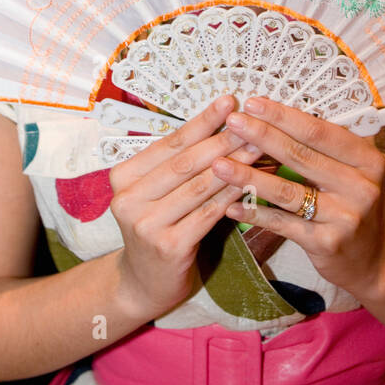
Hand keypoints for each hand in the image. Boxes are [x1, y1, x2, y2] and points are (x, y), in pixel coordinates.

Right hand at [108, 94, 262, 322]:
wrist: (144, 283)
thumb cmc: (159, 228)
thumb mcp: (158, 193)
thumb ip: (179, 164)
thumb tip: (222, 124)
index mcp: (123, 176)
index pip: (170, 143)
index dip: (202, 121)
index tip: (229, 101)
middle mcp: (128, 197)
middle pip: (185, 162)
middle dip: (223, 140)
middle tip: (253, 123)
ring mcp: (145, 223)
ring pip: (199, 186)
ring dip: (234, 165)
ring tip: (260, 148)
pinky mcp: (168, 246)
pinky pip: (208, 213)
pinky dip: (232, 196)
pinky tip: (253, 183)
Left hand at [210, 95, 384, 299]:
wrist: (371, 261)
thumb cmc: (351, 205)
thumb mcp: (350, 172)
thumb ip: (322, 148)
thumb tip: (273, 116)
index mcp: (367, 160)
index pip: (320, 131)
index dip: (284, 116)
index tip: (253, 103)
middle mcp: (361, 186)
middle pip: (302, 156)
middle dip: (262, 136)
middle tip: (232, 122)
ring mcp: (345, 216)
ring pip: (288, 191)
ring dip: (249, 176)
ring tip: (218, 164)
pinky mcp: (327, 243)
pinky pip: (283, 224)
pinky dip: (255, 214)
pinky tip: (230, 207)